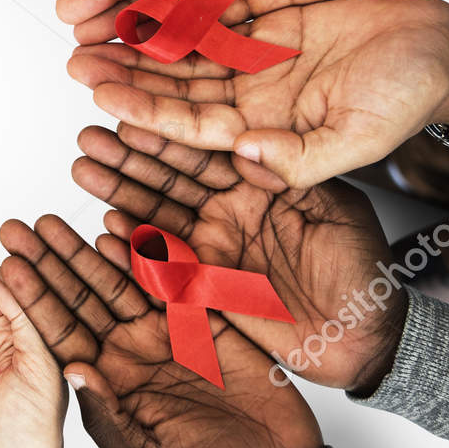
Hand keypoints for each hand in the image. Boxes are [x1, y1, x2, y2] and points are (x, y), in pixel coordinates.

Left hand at [0, 199, 323, 447]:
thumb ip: (106, 417)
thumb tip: (70, 370)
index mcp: (109, 380)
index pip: (60, 332)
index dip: (31, 301)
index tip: (3, 268)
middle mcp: (130, 349)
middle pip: (80, 296)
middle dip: (48, 262)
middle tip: (16, 229)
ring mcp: (164, 329)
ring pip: (117, 278)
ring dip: (85, 248)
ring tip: (52, 221)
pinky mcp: (203, 315)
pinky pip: (169, 274)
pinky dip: (145, 250)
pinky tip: (118, 225)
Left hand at [66, 0, 448, 187]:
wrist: (445, 50)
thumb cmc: (410, 97)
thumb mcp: (359, 135)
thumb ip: (302, 156)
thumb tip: (246, 159)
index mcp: (262, 133)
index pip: (190, 126)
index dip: (145, 111)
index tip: (100, 95)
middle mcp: (248, 101)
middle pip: (173, 88)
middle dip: (124, 74)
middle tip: (74, 57)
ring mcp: (253, 61)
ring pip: (183, 51)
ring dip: (138, 39)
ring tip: (90, 23)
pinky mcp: (263, 23)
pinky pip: (209, 12)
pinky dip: (175, 4)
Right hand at [66, 124, 403, 391]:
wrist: (367, 341)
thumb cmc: (364, 272)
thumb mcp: (336, 209)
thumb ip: (292, 174)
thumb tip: (247, 144)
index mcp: (260, 181)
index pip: (206, 147)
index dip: (167, 129)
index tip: (129, 107)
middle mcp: (231, 208)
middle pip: (169, 175)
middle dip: (126, 155)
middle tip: (89, 133)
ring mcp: (214, 246)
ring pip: (156, 214)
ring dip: (117, 192)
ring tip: (82, 167)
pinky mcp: (204, 286)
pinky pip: (161, 265)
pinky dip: (131, 248)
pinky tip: (103, 229)